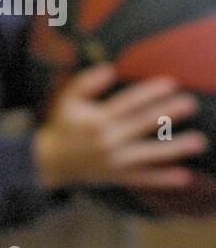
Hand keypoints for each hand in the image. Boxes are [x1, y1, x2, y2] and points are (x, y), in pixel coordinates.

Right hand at [35, 63, 207, 190]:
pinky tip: (184, 176)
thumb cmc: (63, 125)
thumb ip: (86, 82)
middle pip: (141, 125)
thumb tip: (110, 68)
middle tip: (191, 104)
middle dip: (167, 114)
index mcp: (96, 119)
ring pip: (148, 154)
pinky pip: (142, 178)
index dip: (149, 93)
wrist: (49, 162)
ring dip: (174, 148)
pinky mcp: (117, 176)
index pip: (127, 103)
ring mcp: (113, 160)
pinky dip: (162, 179)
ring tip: (198, 141)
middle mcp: (106, 140)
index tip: (171, 83)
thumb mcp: (67, 100)